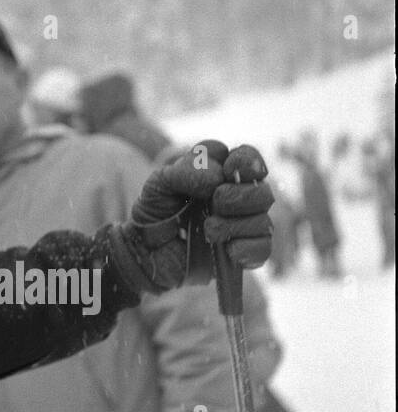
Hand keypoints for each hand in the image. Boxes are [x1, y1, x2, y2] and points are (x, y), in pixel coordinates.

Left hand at [109, 141, 273, 293]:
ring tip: (208, 229)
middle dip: (238, 196)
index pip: (248, 157)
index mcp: (222, 174)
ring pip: (264, 221)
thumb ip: (187, 170)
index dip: (245, 160)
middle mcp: (239, 198)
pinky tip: (226, 250)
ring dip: (235, 224)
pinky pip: (262, 249)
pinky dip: (245, 248)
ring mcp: (244, 227)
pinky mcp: (244, 254)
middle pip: (263, 191)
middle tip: (214, 203)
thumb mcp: (161, 182)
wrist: (146, 250)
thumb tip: (219, 178)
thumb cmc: (157, 211)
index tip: (228, 170)